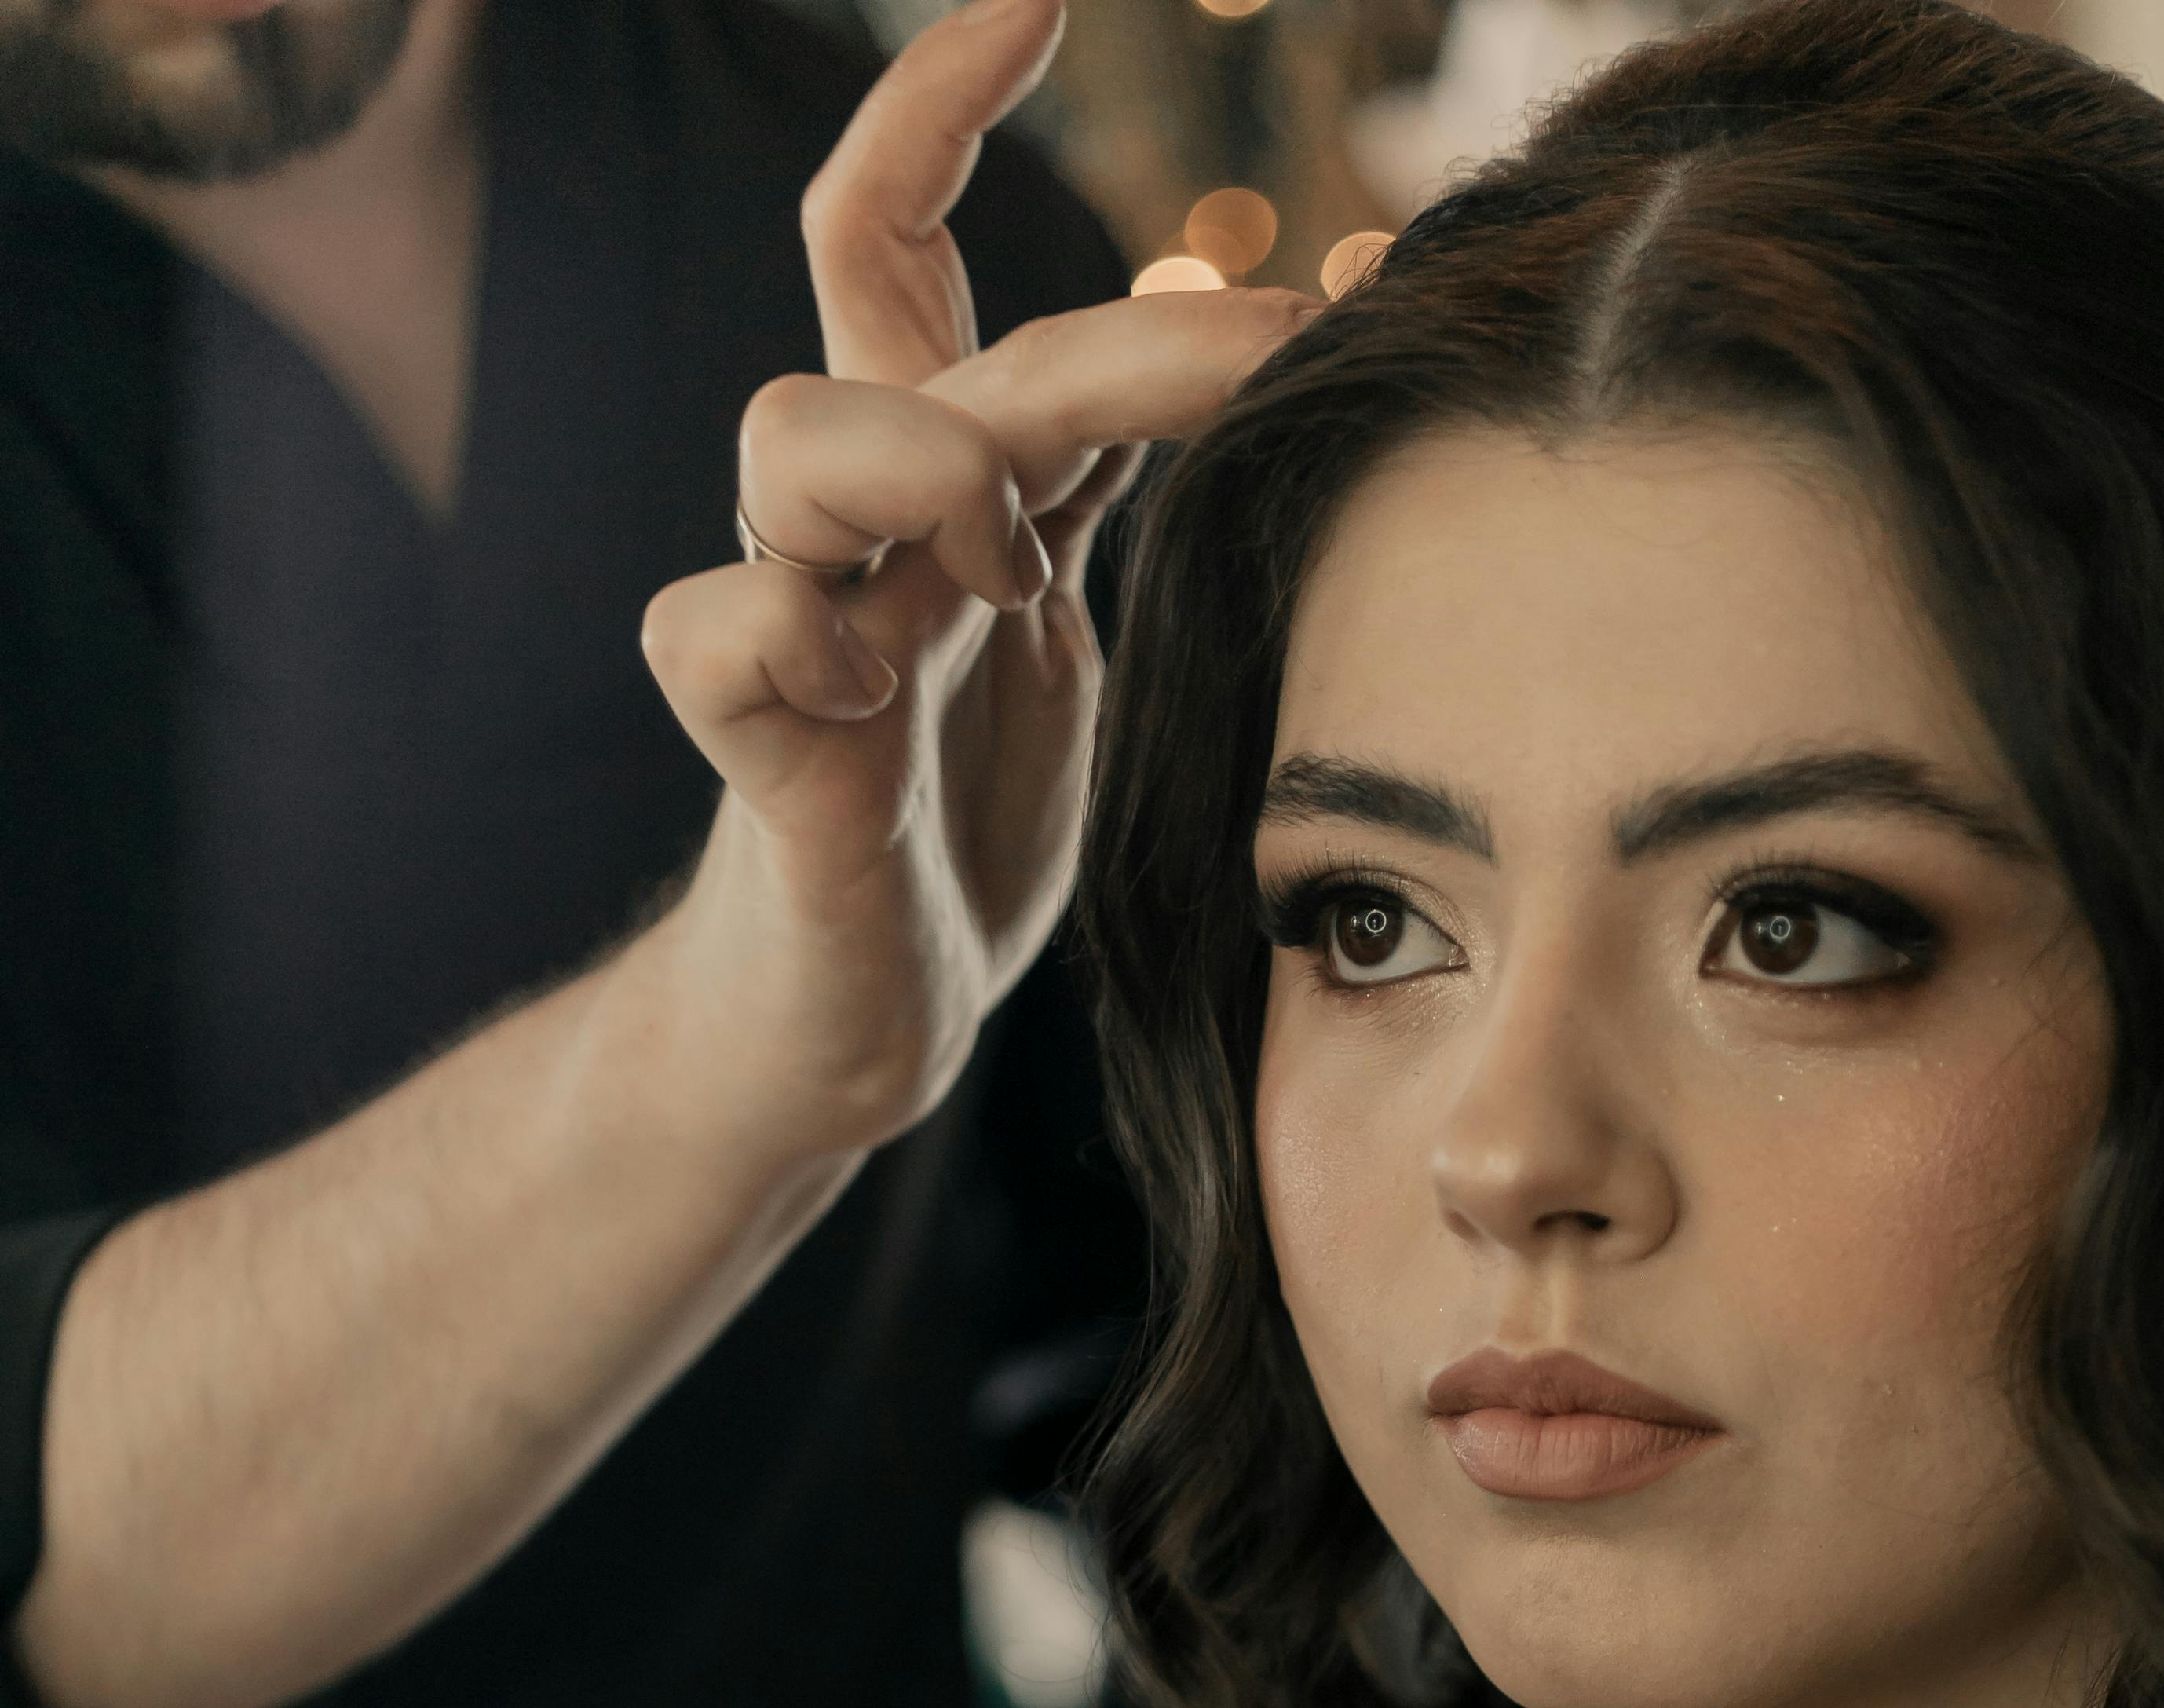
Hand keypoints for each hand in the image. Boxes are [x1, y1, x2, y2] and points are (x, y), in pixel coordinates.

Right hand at [637, 0, 1310, 1162]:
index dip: (942, 98)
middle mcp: (841, 524)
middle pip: (903, 335)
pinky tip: (877, 709)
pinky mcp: (745, 745)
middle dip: (1112, 342)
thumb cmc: (962, 825)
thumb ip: (1143, 496)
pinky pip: (719, 631)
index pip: (890, 232)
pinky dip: (802, 648)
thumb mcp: (1082, 630)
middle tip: (1268, 367)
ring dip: (925, 474)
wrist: (855, 1019)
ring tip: (1015, 582)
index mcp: (928, 481)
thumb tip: (1309, 351)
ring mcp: (785, 624)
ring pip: (782, 437)